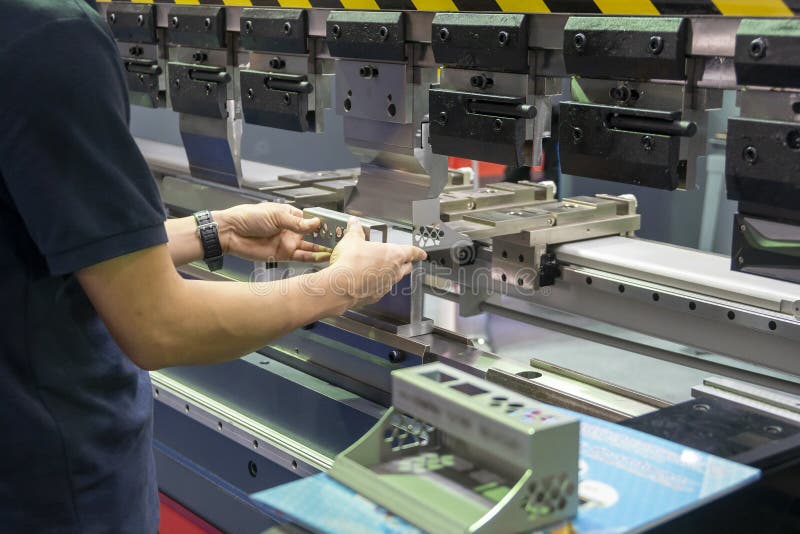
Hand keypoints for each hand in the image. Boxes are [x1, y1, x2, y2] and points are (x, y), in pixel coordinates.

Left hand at [215, 203, 330, 262]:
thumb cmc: (250, 217)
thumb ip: (298, 223)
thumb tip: (317, 223)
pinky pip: (302, 257)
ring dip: (323, 249)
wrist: (231, 233)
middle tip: (342, 241)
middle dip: (327, 237)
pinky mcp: (283, 255)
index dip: (324, 223)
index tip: (337, 226)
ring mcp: (288, 243)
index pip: (312, 219)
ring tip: (337, 251)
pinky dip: (313, 258)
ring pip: (310, 247)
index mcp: (290, 215)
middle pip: (314, 234)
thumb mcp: (276, 216)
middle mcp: (292, 230)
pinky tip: (324, 258)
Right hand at [327, 217, 426, 307]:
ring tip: (379, 270)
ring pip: (394, 279)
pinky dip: (376, 285)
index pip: (412, 252)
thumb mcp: (352, 240)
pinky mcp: (375, 296)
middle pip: (406, 267)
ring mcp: (385, 286)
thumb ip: (355, 231)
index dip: (418, 252)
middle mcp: (393, 271)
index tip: (423, 254)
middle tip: (404, 261)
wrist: (341, 285)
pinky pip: (380, 289)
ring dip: (390, 275)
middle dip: (406, 264)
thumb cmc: (351, 262)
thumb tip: (353, 222)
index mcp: (393, 255)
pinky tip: (367, 282)